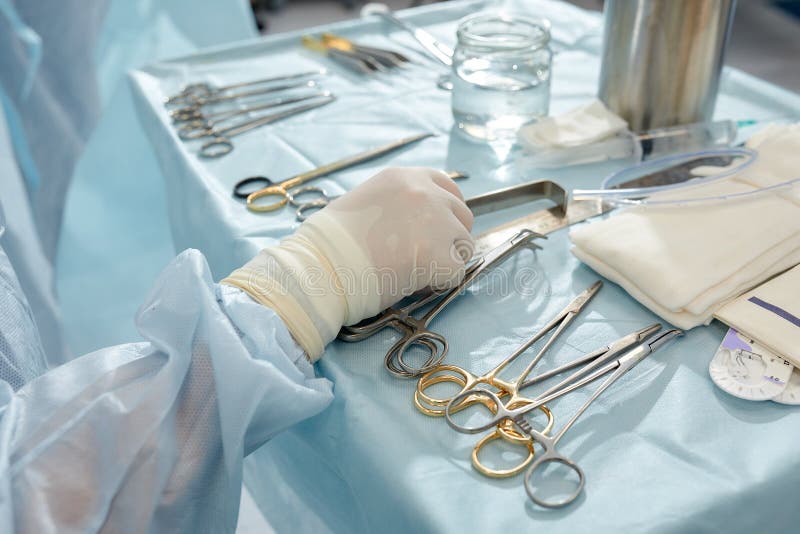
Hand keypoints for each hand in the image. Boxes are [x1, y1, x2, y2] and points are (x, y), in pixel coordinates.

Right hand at [223, 167, 473, 358]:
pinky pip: (455, 273)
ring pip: (463, 245)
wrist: (320, 268)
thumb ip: (397, 206)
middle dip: (450, 238)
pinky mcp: (440, 255)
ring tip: (413, 271)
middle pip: (462, 215)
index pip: (447, 187)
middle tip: (425, 258)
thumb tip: (417, 223)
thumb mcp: (365, 204)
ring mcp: (436, 221)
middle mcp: (424, 192)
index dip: (447, 212)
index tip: (439, 230)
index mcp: (404, 177)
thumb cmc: (331, 244)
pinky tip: (412, 284)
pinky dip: (438, 283)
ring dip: (445, 261)